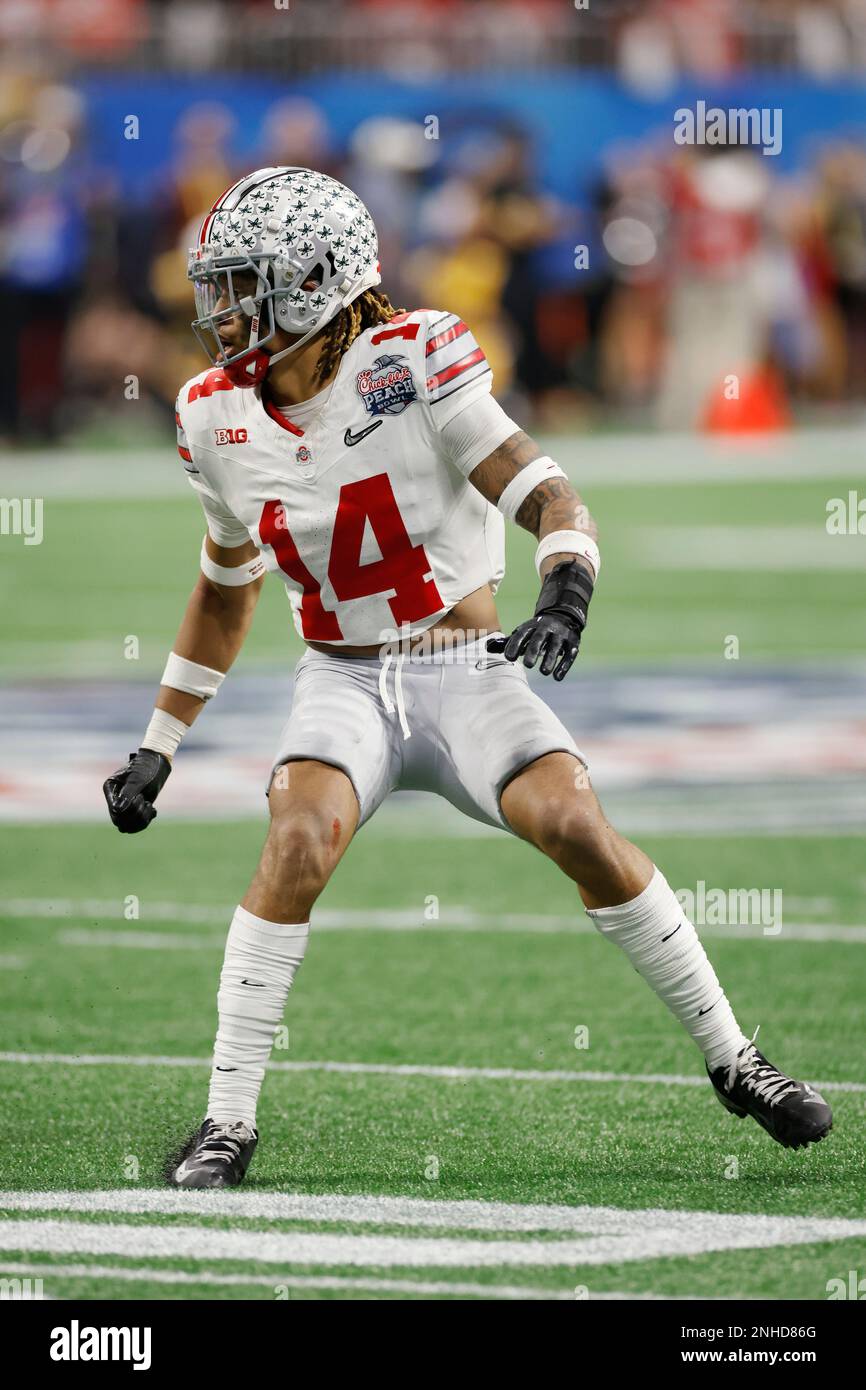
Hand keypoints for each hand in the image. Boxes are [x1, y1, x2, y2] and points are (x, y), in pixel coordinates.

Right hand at [103, 748, 171, 832]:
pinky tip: (152, 809)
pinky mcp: (135, 810)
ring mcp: (124, 806)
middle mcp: (115, 799)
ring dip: (142, 819)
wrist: (157, 763)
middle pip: (120, 822)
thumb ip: (128, 795)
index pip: (114, 811)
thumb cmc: (146, 768)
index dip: (129, 810)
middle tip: (145, 801)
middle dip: (136, 815)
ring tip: (149, 805)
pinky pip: (137, 825)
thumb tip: (117, 811)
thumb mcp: (137, 780)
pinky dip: (146, 820)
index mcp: (110, 789)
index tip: (140, 796)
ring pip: (128, 826)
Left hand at [487, 558, 592, 681]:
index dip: (515, 645)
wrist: (563, 616)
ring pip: (556, 646)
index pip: (522, 635)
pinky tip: (557, 677)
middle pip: (539, 638)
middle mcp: (546, 628)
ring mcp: (561, 635)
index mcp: (531, 626)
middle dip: (534, 650)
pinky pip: (569, 654)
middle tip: (527, 665)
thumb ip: (506, 642)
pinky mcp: (572, 643)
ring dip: (550, 658)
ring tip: (544, 672)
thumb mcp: (522, 633)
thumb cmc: (536, 631)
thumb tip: (487, 647)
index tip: (509, 657)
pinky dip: (564, 665)